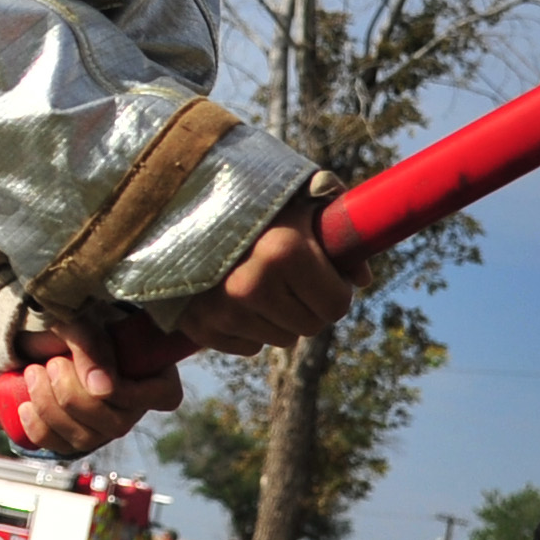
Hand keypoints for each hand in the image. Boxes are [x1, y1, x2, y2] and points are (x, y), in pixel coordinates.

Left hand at [8, 321, 182, 454]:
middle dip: (74, 395)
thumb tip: (100, 387)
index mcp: (155, 377)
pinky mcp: (78, 440)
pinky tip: (26, 406)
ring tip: (34, 373)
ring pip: (86, 438)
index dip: (129, 392)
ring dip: (51, 407)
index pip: (164, 397)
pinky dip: (39, 428)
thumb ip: (93, 346)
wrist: (46, 338)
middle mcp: (135, 409)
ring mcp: (106, 429)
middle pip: (115, 423)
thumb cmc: (77, 326)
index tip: (95, 375)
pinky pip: (61, 447)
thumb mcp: (84, 323)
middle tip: (52, 363)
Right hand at [175, 211, 364, 353]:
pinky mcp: (199, 326)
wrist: (176, 199)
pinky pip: (248, 346)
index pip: (336, 305)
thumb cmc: (252, 193)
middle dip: (310, 304)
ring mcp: (223, 309)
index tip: (327, 274)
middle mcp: (253, 285)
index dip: (337, 290)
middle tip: (295, 276)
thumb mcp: (301, 195)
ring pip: (281, 339)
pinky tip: (237, 292)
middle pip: (311, 326)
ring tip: (263, 279)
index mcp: (285, 251)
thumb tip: (362, 277)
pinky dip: (250, 326)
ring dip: (280, 316)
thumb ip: (339, 228)